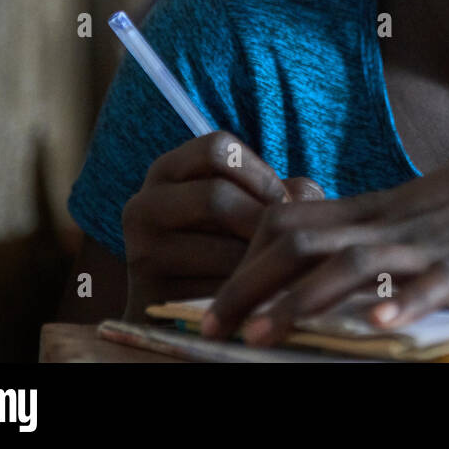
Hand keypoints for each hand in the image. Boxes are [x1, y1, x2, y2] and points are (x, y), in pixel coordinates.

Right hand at [120, 130, 323, 320]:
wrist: (172, 300)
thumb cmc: (219, 240)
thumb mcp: (240, 204)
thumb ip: (277, 191)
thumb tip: (307, 196)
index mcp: (166, 170)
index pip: (216, 148)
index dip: (259, 172)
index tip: (281, 201)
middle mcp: (142, 204)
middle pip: (216, 196)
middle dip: (263, 219)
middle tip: (287, 242)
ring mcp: (140, 250)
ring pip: (220, 249)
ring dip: (260, 261)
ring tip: (282, 269)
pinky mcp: (150, 293)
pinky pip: (214, 290)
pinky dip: (248, 293)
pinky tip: (264, 295)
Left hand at [199, 118, 448, 345]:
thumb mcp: (432, 207)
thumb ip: (385, 230)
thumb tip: (341, 260)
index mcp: (382, 209)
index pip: (292, 223)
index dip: (245, 260)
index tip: (214, 300)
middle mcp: (397, 224)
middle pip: (305, 243)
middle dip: (249, 286)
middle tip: (207, 327)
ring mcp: (436, 246)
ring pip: (355, 266)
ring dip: (303, 300)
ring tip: (263, 333)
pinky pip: (434, 286)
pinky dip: (403, 305)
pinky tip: (377, 326)